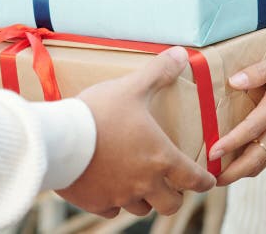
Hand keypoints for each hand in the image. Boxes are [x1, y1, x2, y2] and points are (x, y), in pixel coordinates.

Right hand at [57, 46, 215, 217]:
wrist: (58, 139)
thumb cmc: (99, 113)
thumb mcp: (132, 88)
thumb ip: (158, 72)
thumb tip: (182, 54)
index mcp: (160, 158)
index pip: (194, 179)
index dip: (205, 181)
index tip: (207, 181)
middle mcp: (144, 183)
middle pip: (170, 204)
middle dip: (175, 195)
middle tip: (172, 184)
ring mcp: (119, 196)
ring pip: (142, 209)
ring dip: (145, 199)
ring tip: (140, 185)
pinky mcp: (95, 202)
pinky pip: (112, 210)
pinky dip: (115, 203)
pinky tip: (110, 190)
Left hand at [210, 52, 265, 185]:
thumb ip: (257, 71)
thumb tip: (233, 81)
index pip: (252, 129)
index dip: (232, 143)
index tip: (213, 152)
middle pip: (256, 157)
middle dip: (233, 172)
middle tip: (210, 179)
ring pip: (261, 163)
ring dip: (240, 172)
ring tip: (217, 176)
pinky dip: (252, 166)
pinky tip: (236, 166)